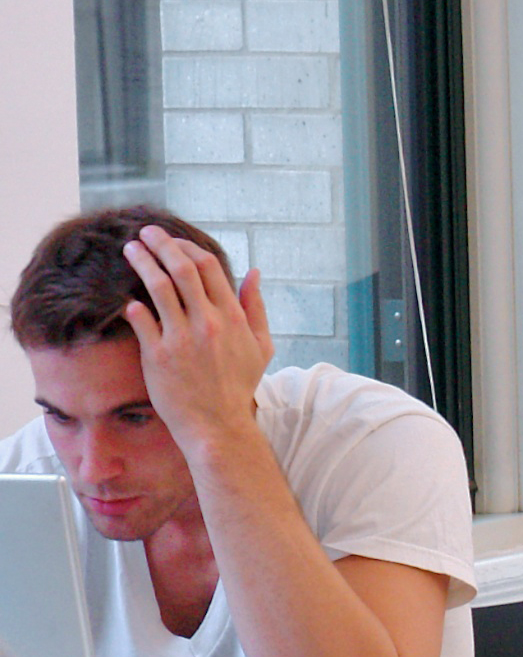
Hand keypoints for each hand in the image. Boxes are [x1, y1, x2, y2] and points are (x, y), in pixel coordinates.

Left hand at [121, 226, 273, 461]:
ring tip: (129, 249)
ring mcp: (182, 337)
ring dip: (141, 261)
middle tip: (146, 232)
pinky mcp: (158, 354)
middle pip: (181, 268)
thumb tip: (254, 272)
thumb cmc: (238, 386)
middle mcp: (208, 323)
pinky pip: (140, 318)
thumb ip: (256, 307)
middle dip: (161, 243)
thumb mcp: (261, 346)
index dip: (187, 247)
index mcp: (233, 318)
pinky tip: (126, 298)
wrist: (217, 425)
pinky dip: (132, 304)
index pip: (208, 267)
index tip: (173, 242)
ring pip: (158, 285)